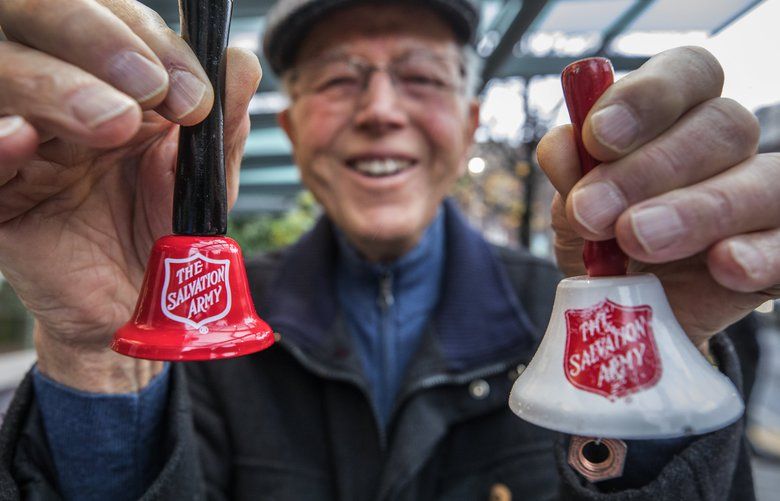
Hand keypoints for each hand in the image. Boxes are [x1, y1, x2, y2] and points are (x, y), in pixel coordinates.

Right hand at [0, 0, 260, 390]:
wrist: (144, 307)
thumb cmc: (170, 233)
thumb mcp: (205, 179)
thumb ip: (222, 124)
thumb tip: (241, 62)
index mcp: (113, 81)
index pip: (112, 19)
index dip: (150, 40)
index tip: (193, 92)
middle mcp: (57, 93)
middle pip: (38, 18)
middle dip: (95, 37)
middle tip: (150, 88)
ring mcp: (22, 141)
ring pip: (2, 72)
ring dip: (55, 83)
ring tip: (114, 122)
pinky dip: (0, 139)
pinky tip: (23, 137)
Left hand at [538, 46, 779, 347]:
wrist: (628, 312)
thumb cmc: (604, 241)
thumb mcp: (574, 208)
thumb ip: (570, 174)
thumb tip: (562, 145)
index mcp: (678, 115)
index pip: (687, 73)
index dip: (646, 96)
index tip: (596, 136)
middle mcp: (728, 147)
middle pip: (721, 126)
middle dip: (651, 168)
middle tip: (593, 211)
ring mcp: (763, 197)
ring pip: (763, 181)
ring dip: (698, 208)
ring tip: (636, 238)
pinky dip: (760, 253)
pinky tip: (724, 264)